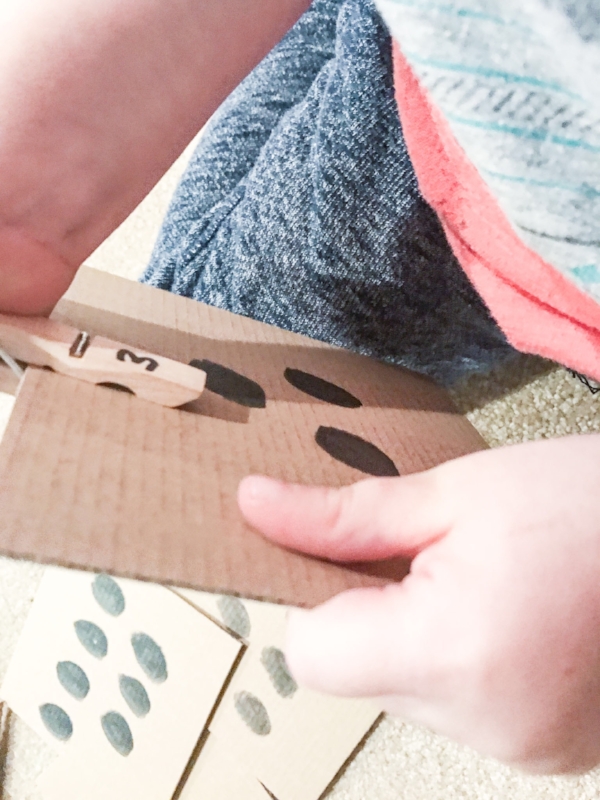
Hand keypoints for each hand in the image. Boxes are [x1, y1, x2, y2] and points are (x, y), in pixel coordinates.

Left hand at [238, 434, 599, 773]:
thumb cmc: (585, 499)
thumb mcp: (455, 491)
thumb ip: (342, 515)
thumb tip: (255, 506)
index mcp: (454, 650)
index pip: (313, 656)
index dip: (316, 600)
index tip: (344, 556)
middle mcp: (486, 722)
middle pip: (358, 676)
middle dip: (370, 613)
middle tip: (426, 555)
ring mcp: (522, 747)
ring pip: (406, 694)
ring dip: (418, 639)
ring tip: (478, 583)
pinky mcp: (546, 752)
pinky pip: (458, 709)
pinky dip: (461, 665)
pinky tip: (504, 616)